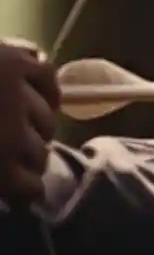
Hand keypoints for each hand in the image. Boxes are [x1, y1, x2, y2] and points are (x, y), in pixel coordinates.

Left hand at [0, 38, 59, 203]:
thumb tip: (7, 191)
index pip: (30, 190)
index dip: (26, 192)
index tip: (23, 195)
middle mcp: (14, 130)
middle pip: (40, 154)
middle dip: (30, 157)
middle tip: (15, 155)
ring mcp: (16, 91)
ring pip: (46, 116)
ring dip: (36, 123)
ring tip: (21, 122)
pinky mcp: (15, 60)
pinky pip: (46, 74)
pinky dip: (46, 86)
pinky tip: (38, 92)